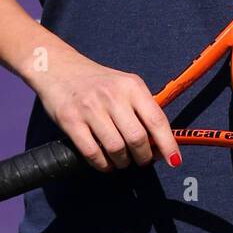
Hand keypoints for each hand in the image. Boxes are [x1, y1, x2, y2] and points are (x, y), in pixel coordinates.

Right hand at [27, 45, 181, 173]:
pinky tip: (105, 163)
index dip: (167, 144)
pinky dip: (102, 164)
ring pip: (116, 149)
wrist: (58, 68)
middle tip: (140, 160)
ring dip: (122, 162)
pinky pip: (92, 152)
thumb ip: (142, 110)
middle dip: (142, 157)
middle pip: (137, 138)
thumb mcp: (124, 86)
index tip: (174, 160)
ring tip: (122, 162)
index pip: (156, 120)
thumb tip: (160, 144)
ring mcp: (90, 108)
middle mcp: (112, 95)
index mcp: (131, 86)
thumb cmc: (97, 83)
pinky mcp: (71, 120)